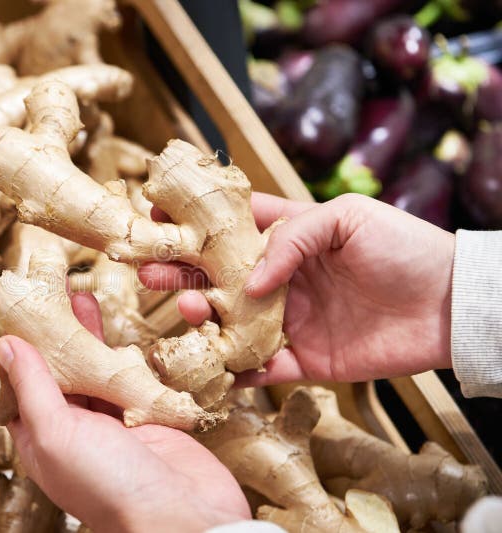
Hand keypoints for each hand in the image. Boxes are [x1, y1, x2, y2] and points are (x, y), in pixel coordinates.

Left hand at [0, 292, 249, 532]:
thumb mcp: (57, 434)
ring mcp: (111, 425)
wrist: (186, 516)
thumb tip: (6, 346)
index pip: (18, 389)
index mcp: (42, 441)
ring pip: (93, 371)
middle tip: (51, 294)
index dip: (16, 351)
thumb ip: (32, 388)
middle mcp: (73, 433)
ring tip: (81, 298)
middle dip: (53, 334)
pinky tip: (119, 331)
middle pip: (58, 373)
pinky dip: (123, 355)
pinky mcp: (145, 417)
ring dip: (87, 337)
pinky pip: (129, 379)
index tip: (15, 312)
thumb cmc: (112, 487)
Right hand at [139, 193, 454, 385]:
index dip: (193, 220)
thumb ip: (291, 238)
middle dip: (182, 272)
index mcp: (288, 236)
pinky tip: (209, 361)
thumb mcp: (346, 218)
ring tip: (188, 308)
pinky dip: (233, 368)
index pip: (231, 226)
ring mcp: (289, 319)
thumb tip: (249, 282)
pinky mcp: (303, 359)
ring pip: (231, 321)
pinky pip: (259, 367)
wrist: (450, 305)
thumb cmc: (403, 247)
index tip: (157, 213)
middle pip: (219, 276)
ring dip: (202, 316)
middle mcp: (281, 278)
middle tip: (148, 271)